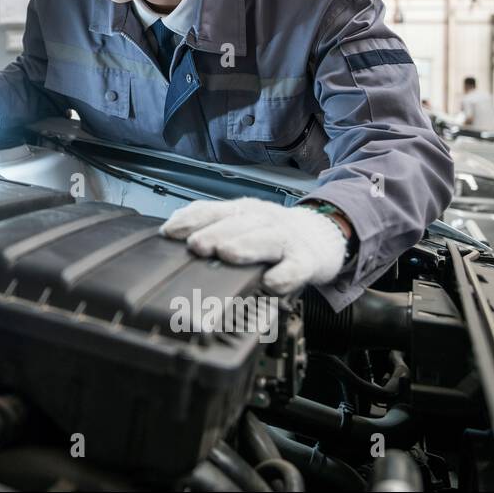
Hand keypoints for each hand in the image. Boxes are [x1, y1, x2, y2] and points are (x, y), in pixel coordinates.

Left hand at [161, 197, 347, 294]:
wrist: (322, 235)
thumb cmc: (274, 233)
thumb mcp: (241, 221)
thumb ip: (210, 223)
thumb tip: (172, 227)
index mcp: (243, 211)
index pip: (213, 210)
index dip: (191, 220)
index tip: (170, 232)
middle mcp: (263, 220)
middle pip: (238, 223)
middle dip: (215, 232)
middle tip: (197, 245)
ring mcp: (286, 240)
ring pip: (266, 240)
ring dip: (246, 246)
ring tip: (228, 254)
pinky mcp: (307, 261)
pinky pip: (296, 268)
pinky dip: (285, 274)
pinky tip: (272, 281)